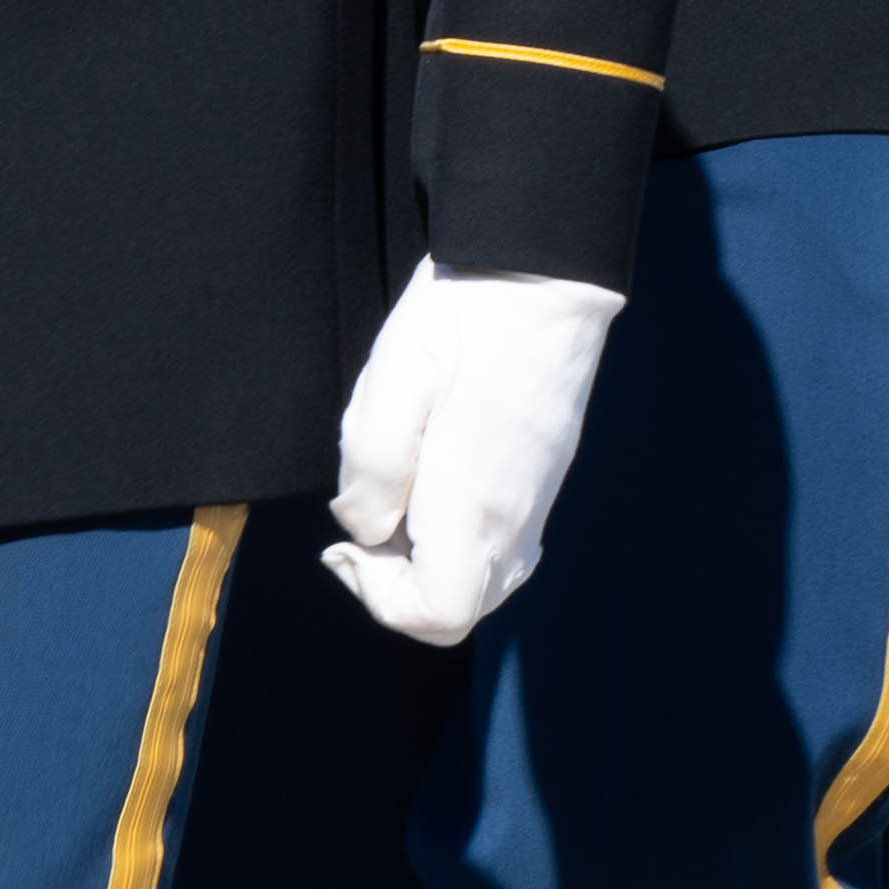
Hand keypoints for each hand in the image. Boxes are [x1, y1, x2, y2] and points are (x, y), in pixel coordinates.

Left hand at [321, 259, 623, 645]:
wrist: (541, 273)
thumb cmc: (462, 319)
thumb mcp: (391, 380)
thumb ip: (368, 469)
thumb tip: (364, 527)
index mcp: (475, 506)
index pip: (435, 615)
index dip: (377, 598)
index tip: (345, 544)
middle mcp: (515, 520)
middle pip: (456, 610)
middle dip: (397, 585)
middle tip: (367, 516)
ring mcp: (537, 502)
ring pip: (480, 583)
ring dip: (426, 562)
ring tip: (397, 490)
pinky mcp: (543, 480)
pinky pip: (501, 549)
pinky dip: (457, 541)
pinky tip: (432, 477)